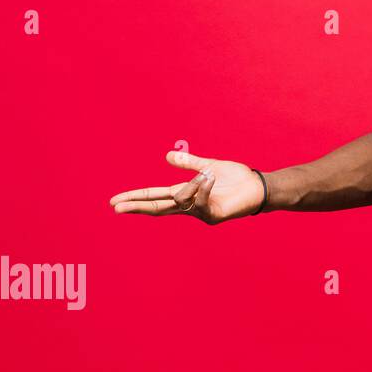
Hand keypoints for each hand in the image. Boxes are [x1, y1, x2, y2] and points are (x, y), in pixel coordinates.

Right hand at [108, 150, 266, 223]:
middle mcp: (189, 205)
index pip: (154, 197)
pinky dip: (203, 186)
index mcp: (184, 193)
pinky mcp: (212, 216)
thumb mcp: (208, 166)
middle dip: (137, 207)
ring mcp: (200, 213)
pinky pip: (199, 201)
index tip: (115, 202)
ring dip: (190, 185)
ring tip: (208, 174)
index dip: (135, 198)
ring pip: (181, 200)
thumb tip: (167, 155)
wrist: (257, 186)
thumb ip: (189, 163)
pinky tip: (211, 178)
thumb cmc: (235, 178)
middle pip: (157, 208)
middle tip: (116, 208)